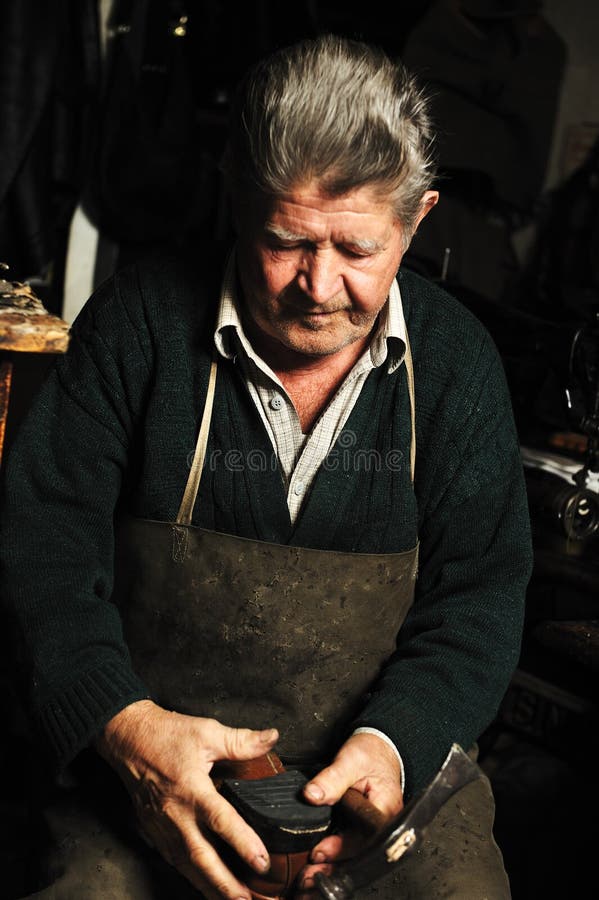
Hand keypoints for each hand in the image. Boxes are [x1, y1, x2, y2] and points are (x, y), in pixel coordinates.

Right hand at [94, 699, 278, 898]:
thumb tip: (272, 737)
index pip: (221, 821)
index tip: (262, 862)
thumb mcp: (207, 731)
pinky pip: (177, 863)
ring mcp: (163, 828)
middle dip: (227, 884)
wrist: (128, 740)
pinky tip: (209, 889)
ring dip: (212, 888)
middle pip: (203, 858)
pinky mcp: (155, 834)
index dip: (243, 843)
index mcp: (192, 789)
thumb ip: (241, 740)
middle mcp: (176, 815)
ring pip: (189, 868)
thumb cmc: (166, 735)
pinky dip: (195, 879)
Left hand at [297, 732, 403, 894]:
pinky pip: (349, 846)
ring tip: (307, 876)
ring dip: (331, 866)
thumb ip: (332, 778)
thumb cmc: (371, 752)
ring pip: (353, 854)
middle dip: (333, 866)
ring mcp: (373, 829)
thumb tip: (312, 796)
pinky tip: (316, 863)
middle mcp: (382, 825)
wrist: (379, 747)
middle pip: (358, 853)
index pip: (364, 838)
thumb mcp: (351, 760)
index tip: (319, 852)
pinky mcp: (362, 828)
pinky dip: (333, 855)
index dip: (341, 848)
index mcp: (386, 809)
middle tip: (307, 875)